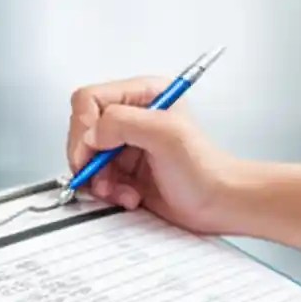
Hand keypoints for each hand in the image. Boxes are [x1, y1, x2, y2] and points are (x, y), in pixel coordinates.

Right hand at [67, 76, 248, 233]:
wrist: (217, 205)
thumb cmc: (204, 171)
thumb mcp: (167, 135)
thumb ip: (124, 123)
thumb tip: (91, 134)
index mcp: (143, 95)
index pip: (89, 99)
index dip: (84, 127)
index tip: (90, 153)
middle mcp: (132, 117)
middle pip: (83, 131)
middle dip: (89, 158)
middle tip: (103, 176)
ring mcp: (125, 145)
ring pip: (86, 158)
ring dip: (99, 180)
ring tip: (122, 190)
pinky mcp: (123, 170)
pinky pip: (95, 178)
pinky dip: (106, 191)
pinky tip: (129, 195)